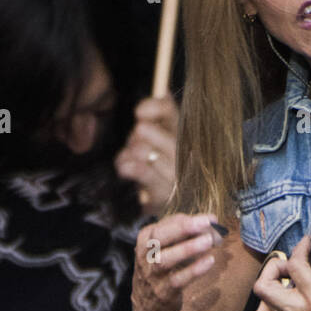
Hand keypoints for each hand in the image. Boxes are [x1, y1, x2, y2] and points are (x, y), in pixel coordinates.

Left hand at [115, 94, 178, 213]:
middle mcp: (185, 154)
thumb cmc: (163, 170)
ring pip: (141, 150)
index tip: (138, 113)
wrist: (174, 214)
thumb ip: (159, 119)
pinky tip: (126, 169)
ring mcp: (175, 176)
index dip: (153, 107)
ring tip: (132, 159)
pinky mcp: (163, 195)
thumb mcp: (160, 143)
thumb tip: (159, 96)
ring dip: (130, 153)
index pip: (170, 111)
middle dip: (137, 136)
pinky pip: (140, 171)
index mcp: (185, 135)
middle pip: (148, 130)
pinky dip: (127, 167)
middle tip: (137, 144)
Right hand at [132, 211, 219, 310]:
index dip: (188, 220)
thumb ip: (184, 234)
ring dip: (188, 248)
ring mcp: (152, 274)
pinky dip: (194, 270)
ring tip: (209, 241)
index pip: (165, 224)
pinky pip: (178, 280)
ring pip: (166, 259)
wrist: (148, 305)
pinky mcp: (163, 291)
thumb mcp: (165, 248)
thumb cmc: (162, 269)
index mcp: (145, 239)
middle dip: (183, 227)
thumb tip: (211, 223)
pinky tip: (210, 260)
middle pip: (160, 236)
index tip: (211, 219)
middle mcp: (146, 255)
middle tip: (207, 223)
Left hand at [252, 224, 310, 310]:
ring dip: (269, 287)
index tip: (307, 244)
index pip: (295, 267)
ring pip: (261, 305)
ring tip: (286, 281)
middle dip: (274, 268)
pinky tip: (284, 296)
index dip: (300, 249)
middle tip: (291, 265)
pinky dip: (268, 304)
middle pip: (264, 287)